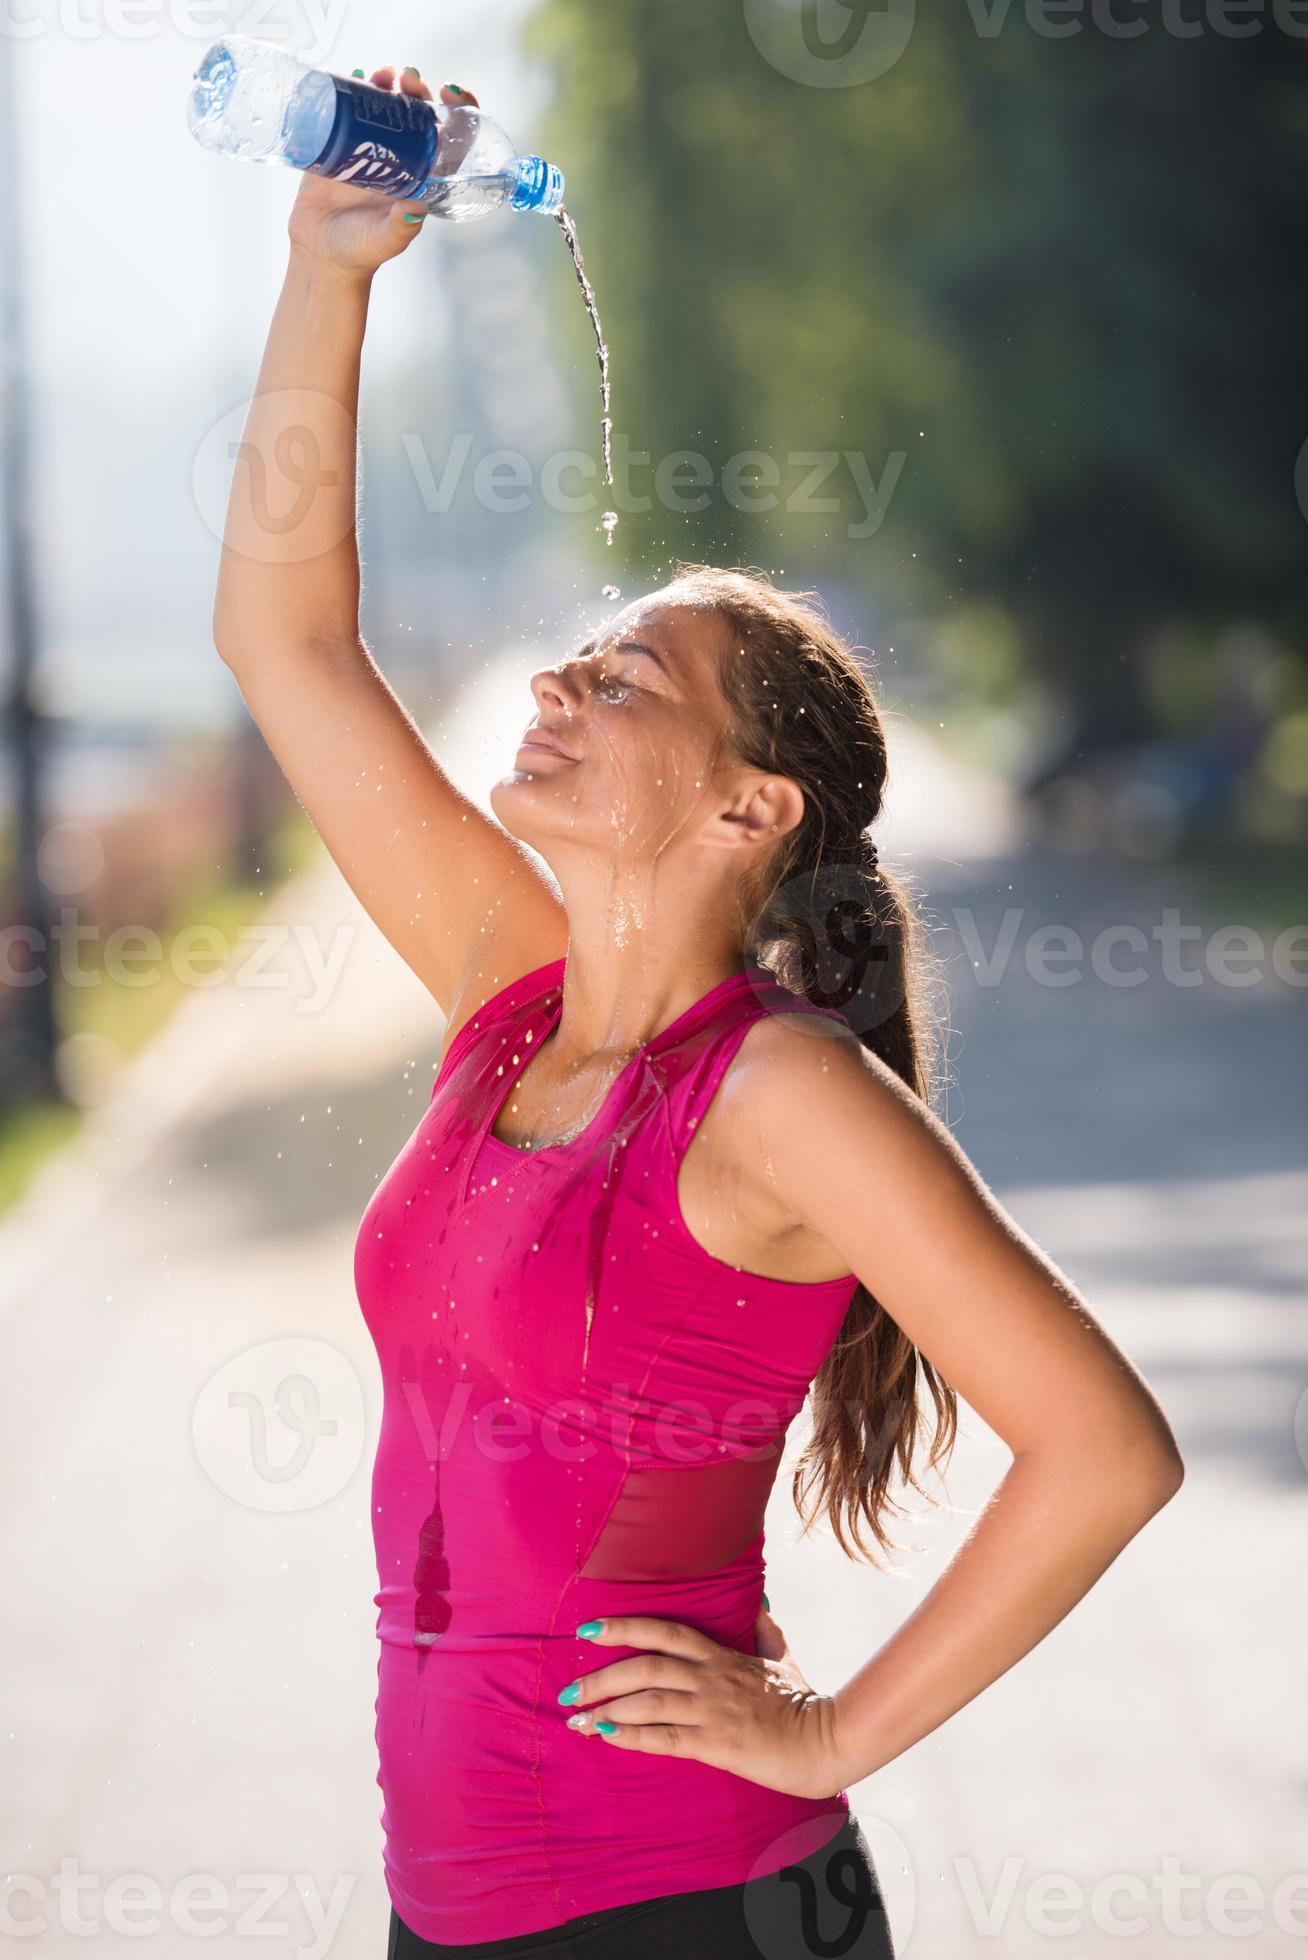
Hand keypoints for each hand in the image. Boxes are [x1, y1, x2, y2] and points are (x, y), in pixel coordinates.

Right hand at [287, 67, 480, 274]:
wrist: (321, 253)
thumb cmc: (361, 251)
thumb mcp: (386, 241)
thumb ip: (402, 226)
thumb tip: (418, 206)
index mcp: (422, 177)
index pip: (451, 138)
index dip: (458, 110)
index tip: (448, 92)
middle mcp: (400, 158)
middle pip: (417, 114)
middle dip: (417, 90)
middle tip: (408, 79)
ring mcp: (370, 148)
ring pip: (386, 106)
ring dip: (388, 83)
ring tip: (382, 75)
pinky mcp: (341, 143)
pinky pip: (350, 108)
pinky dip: (354, 88)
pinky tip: (356, 76)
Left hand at [559, 1605, 848, 1800]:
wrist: (826, 1742)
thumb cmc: (803, 1703)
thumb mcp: (782, 1659)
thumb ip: (765, 1632)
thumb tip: (760, 1604)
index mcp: (722, 1656)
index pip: (665, 1632)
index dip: (625, 1628)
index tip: (588, 1631)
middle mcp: (711, 1678)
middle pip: (646, 1666)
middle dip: (601, 1675)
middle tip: (568, 1687)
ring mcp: (712, 1710)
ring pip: (649, 1700)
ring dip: (607, 1707)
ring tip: (575, 1718)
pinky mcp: (717, 1744)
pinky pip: (665, 1738)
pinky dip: (631, 1736)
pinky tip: (605, 1736)